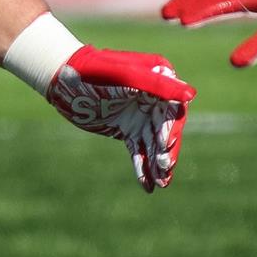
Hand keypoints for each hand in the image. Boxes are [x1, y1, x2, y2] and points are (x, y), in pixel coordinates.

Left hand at [43, 46, 194, 191]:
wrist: (64, 79)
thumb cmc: (96, 71)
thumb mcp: (128, 76)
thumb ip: (159, 85)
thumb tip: (192, 95)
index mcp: (160, 81)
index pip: (173, 109)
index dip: (172, 128)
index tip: (165, 144)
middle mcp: (154, 99)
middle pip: (167, 130)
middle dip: (167, 150)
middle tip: (165, 169)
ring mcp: (141, 116)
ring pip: (154, 144)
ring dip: (158, 164)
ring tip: (162, 184)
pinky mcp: (126, 130)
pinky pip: (139, 151)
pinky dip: (143, 167)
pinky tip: (147, 186)